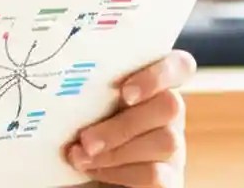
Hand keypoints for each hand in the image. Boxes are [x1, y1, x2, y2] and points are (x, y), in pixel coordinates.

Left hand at [66, 50, 196, 186]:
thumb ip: (85, 89)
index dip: (160, 73)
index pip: (179, 65)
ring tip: (80, 156)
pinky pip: (157, 175)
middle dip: (124, 124)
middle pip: (171, 105)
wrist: (78, 176)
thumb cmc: (78, 131)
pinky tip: (93, 170)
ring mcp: (174, 149)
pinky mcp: (170, 180)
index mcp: (150, 87)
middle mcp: (168, 115)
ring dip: (115, 150)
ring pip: (166, 141)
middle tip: (84, 138)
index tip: (125, 91)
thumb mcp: (80, 106)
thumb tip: (64, 78)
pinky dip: (120, 173)